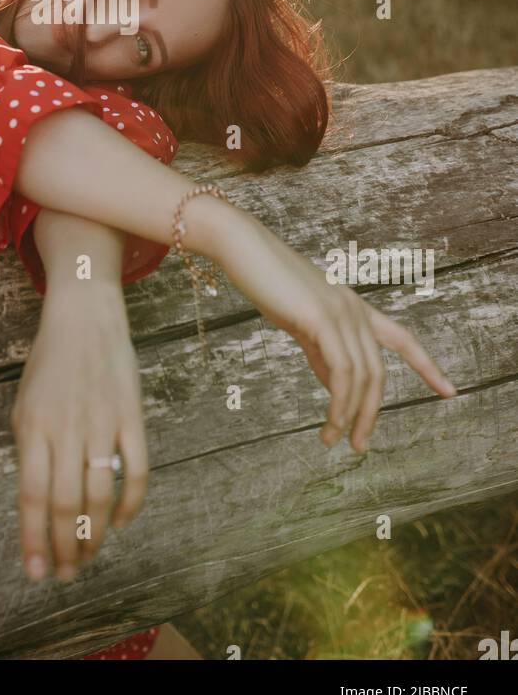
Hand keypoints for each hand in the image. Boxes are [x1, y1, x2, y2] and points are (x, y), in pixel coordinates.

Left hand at [10, 275, 146, 583]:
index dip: (34, 540)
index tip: (36, 573)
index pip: (32, 497)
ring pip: (99, 494)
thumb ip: (29, 452)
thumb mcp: (24, 405)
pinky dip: (129, 503)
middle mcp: (66, 430)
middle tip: (65, 574)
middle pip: (66, 504)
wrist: (85, 317)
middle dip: (64, 548)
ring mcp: (101, 423)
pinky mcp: (130, 416)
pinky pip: (135, 470)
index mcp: (33, 428)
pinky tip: (119, 523)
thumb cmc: (49, 364)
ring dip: (94, 534)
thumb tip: (37, 504)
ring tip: (87, 558)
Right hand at [210, 207, 457, 452]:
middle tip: (358, 445)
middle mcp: (355, 310)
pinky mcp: (321, 319)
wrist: (244, 248)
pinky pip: (341, 371)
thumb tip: (336, 386)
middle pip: (378, 372)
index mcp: (355, 307)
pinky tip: (331, 422)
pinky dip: (340, 403)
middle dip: (372, 413)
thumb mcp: (302, 322)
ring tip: (336, 440)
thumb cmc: (268, 282)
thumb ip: (321, 351)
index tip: (450, 392)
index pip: (402, 339)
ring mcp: (341, 313)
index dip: (427, 367)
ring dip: (352, 415)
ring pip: (362, 376)